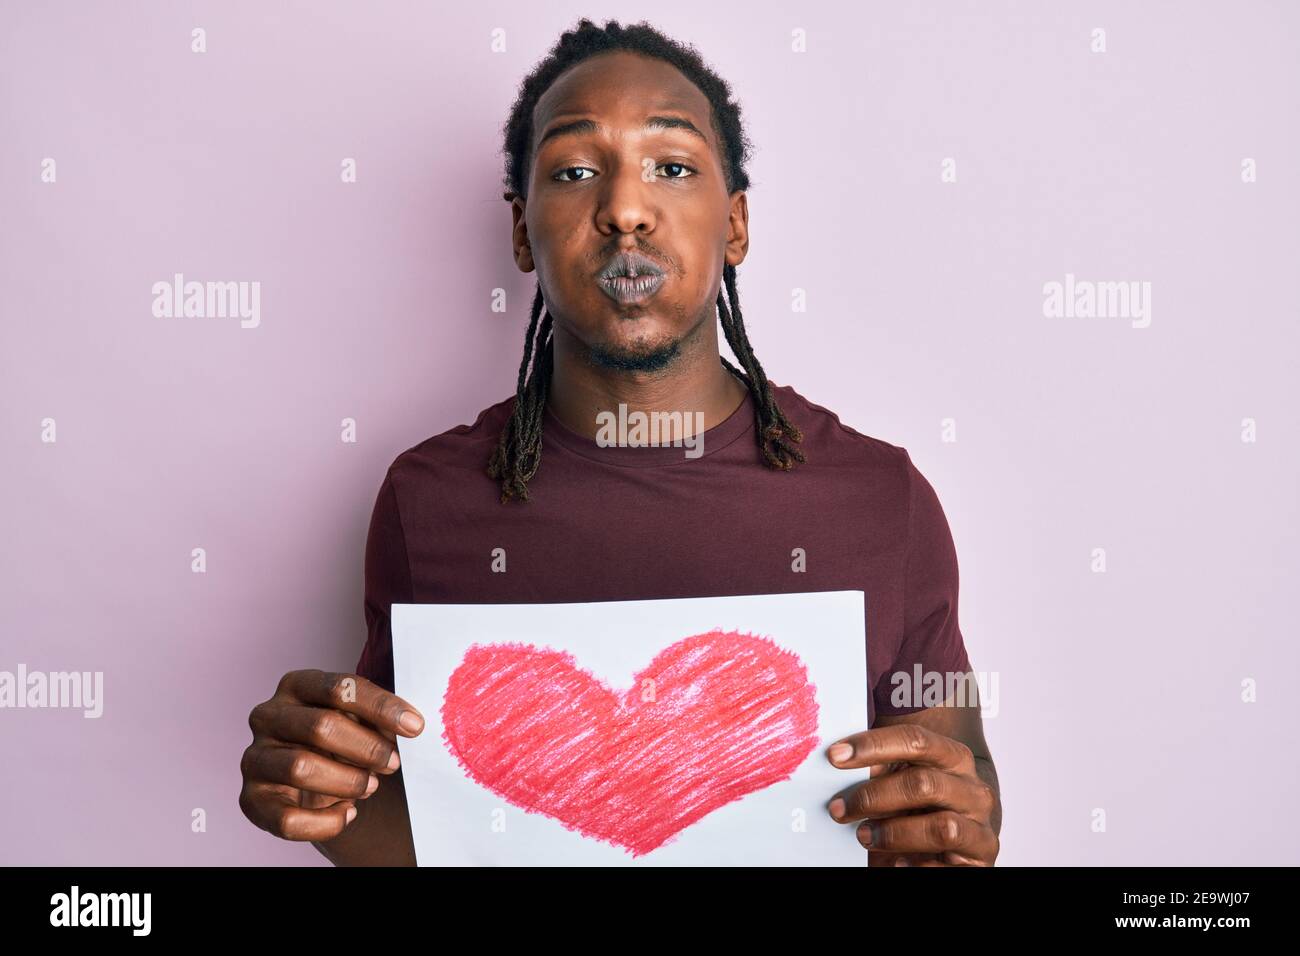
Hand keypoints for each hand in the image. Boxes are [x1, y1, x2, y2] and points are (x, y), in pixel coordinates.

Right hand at [239, 669, 423, 841]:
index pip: (340, 688)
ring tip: (370, 787)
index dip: (381, 707)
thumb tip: (409, 724)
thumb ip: (377, 718)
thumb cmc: (338, 741)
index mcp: (296, 685)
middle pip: (321, 726)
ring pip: (301, 768)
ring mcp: (255, 758)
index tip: (415, 727)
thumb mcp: (357, 720)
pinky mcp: (252, 799)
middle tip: (393, 763)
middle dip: (366, 748)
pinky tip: (347, 814)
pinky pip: (288, 818)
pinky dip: (326, 822)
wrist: (308, 782)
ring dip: (347, 782)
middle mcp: (268, 716)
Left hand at [825, 724, 998, 865]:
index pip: (916, 740)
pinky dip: (918, 866)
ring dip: (894, 833)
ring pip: (941, 827)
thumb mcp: (902, 780)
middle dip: (874, 796)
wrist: (958, 841)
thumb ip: (881, 769)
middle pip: (923, 784)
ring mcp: (979, 827)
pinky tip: (896, 863)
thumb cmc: (923, 806)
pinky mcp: (980, 861)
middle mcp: (973, 790)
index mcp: (954, 758)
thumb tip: (840, 759)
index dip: (873, 745)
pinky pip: (948, 866)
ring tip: (864, 836)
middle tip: (839, 808)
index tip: (835, 756)